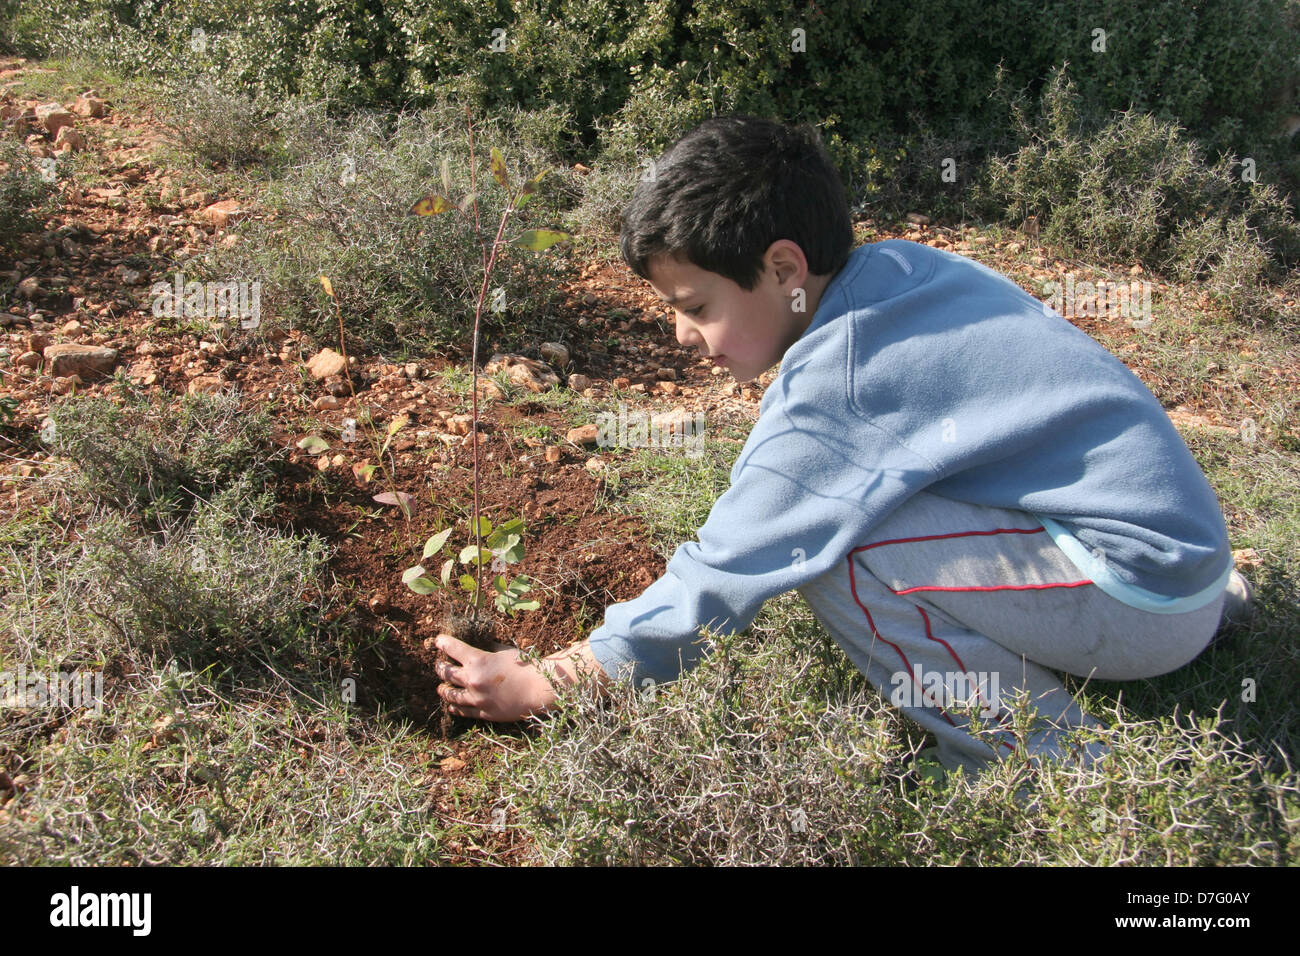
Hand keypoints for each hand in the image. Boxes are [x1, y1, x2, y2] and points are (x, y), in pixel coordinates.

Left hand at [434, 633, 555, 721]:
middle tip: (438, 665)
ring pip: (449, 694)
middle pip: (445, 672)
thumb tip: (481, 643)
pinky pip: (462, 711)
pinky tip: (451, 705)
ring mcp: (476, 697)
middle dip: (439, 667)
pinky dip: (454, 707)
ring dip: (443, 689)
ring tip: (441, 687)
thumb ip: (490, 647)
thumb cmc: (526, 666)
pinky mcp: (483, 712)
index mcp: (478, 660)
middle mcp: (473, 679)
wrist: (539, 689)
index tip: (438, 641)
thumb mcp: (505, 651)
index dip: (442, 642)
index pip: (451, 648)